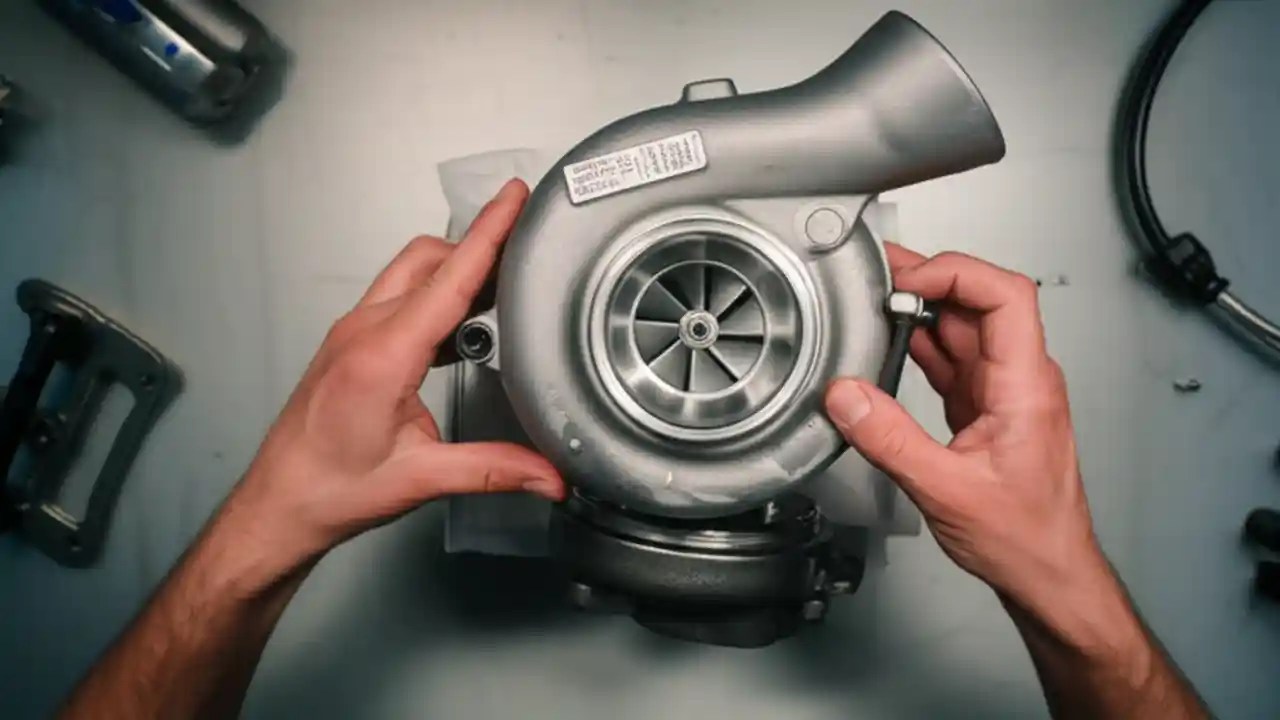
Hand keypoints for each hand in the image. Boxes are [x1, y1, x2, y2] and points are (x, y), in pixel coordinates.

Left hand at [223, 179, 563, 577]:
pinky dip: (434, 296)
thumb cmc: (330, 489)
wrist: (279, 502)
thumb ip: (491, 470)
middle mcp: (363, 331)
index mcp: (382, 356)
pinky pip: (397, 298)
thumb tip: (548, 474)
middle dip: (477, 247)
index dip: (487, 234)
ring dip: (453, 271)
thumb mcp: (420, 478)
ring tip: (499, 288)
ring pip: (410, 274)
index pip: (448, 279)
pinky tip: (458, 329)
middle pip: (429, 260)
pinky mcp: (349, 343)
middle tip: (522, 246)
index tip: (512, 197)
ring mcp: (352, 333)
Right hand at [824, 245, 1115, 634]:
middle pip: (978, 303)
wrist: (1049, 572)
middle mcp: (1021, 379)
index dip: (955, 274)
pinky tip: (890, 344)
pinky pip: (952, 358)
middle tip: (875, 279)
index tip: (907, 280)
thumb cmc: (1026, 538)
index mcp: (1026, 386)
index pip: (1005, 295)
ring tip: (873, 305)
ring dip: (920, 312)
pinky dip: (920, 345)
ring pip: (963, 328)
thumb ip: (889, 439)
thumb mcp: (945, 491)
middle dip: (926, 283)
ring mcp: (1004, 391)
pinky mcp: (985, 406)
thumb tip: (846, 396)